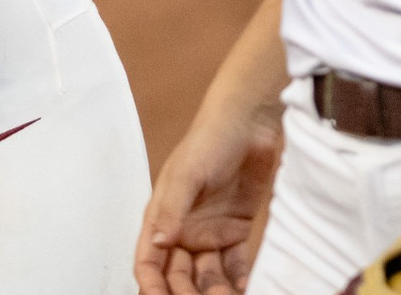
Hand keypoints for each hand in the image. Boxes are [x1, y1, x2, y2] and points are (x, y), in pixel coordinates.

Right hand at [136, 110, 280, 293]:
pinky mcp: (236, 230)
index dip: (151, 283)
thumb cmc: (210, 137)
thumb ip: (172, 209)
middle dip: (185, 292)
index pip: (149, 260)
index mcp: (162, 215)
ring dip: (213, 290)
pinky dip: (238, 280)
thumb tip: (158, 241)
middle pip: (178, 274)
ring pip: (207, 274)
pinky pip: (235, 264)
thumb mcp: (187, 173)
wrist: (251, 123)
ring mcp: (210, 231)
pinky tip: (242, 290)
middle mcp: (184, 227)